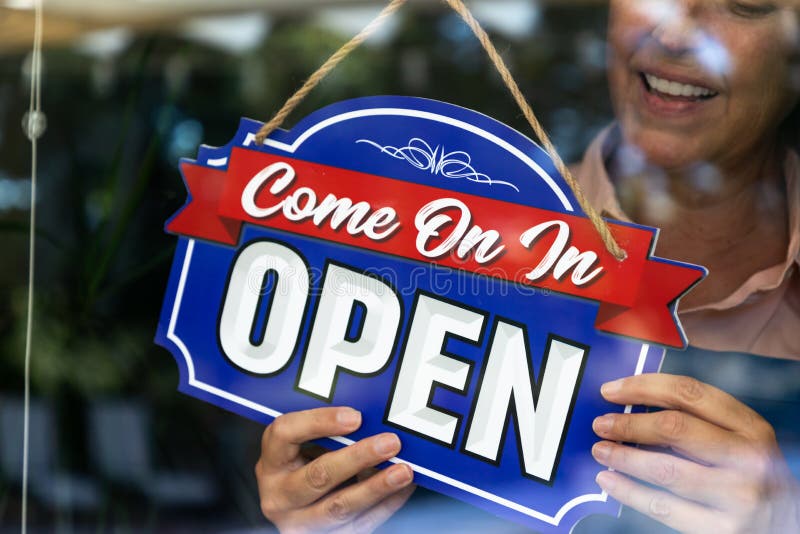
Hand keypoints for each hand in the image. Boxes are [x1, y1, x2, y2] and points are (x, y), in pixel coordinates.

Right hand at [255, 406, 414, 532]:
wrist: (297, 509)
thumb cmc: (305, 466)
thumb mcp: (305, 446)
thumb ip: (328, 431)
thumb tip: (373, 417)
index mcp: (271, 463)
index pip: (285, 434)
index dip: (320, 422)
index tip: (355, 417)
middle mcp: (279, 496)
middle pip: (318, 475)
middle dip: (358, 457)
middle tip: (390, 443)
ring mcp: (300, 523)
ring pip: (339, 507)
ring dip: (376, 487)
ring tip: (403, 471)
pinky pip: (358, 526)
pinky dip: (384, 506)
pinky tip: (402, 490)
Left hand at [591, 374, 799, 533]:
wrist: (787, 528)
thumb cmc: (749, 478)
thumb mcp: (738, 442)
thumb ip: (697, 423)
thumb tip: (632, 408)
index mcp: (750, 426)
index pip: (689, 393)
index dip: (642, 387)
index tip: (611, 390)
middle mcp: (749, 458)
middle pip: (674, 427)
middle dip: (628, 423)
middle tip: (602, 424)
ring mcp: (740, 496)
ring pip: (664, 469)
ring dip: (623, 457)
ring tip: (601, 451)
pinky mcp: (724, 529)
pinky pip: (663, 507)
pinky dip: (629, 491)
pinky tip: (610, 481)